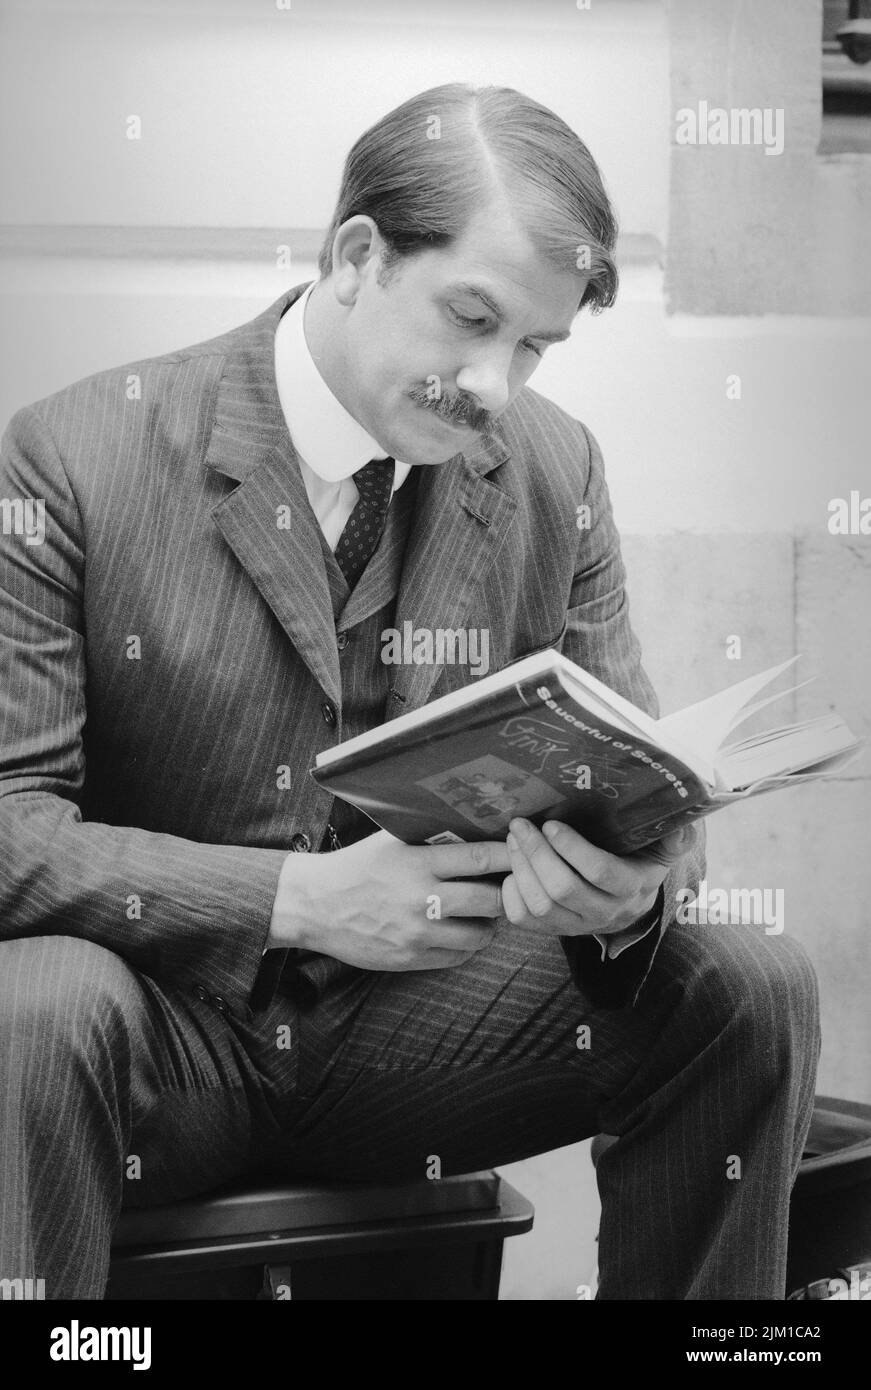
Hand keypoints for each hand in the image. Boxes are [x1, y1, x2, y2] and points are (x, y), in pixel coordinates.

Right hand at [268, 829, 509, 970]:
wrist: (315, 905)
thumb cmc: (358, 867)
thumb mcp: (392, 842)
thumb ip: (431, 839)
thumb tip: (478, 828)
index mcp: (418, 863)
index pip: (482, 858)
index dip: (510, 856)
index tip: (522, 851)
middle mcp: (422, 900)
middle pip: (492, 901)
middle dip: (506, 893)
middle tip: (508, 886)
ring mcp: (417, 934)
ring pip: (481, 936)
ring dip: (489, 924)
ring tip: (484, 912)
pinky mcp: (411, 959)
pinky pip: (458, 957)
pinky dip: (466, 945)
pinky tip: (460, 930)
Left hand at [501, 817, 694, 938]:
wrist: (626, 908)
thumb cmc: (638, 864)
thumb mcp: (661, 850)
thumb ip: (673, 837)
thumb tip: (684, 824)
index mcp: (631, 887)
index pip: (600, 872)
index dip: (573, 849)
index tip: (552, 824)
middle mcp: (604, 911)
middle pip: (563, 888)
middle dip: (537, 853)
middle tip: (521, 825)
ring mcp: (577, 925)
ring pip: (541, 904)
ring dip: (521, 869)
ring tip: (513, 839)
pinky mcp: (553, 930)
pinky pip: (524, 919)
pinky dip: (511, 893)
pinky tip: (511, 869)